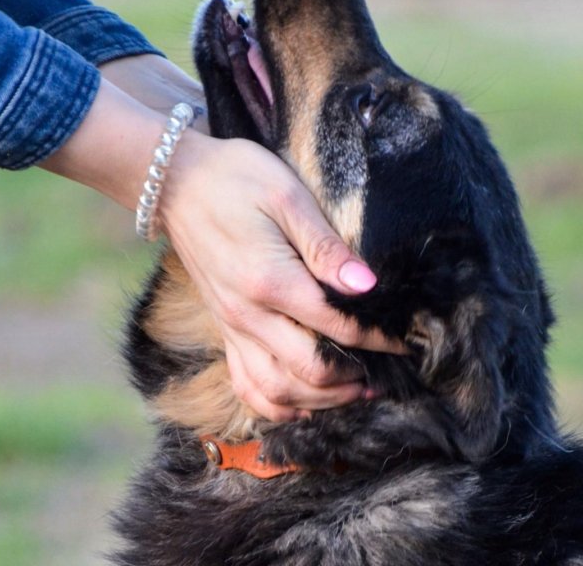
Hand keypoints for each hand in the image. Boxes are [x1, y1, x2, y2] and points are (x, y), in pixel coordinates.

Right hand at [159, 134, 402, 421]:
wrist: (177, 181)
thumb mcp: (288, 199)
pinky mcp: (223, 327)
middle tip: (387, 371)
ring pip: (277, 390)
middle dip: (354, 377)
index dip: (377, 340)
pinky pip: (245, 385)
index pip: (336, 327)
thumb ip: (326, 248)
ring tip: (354, 390)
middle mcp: (247, 315)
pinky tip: (302, 401)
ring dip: (320, 399)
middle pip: (309, 371)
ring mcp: (231, 326)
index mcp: (270, 281)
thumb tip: (368, 287)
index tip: (405, 342)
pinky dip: (276, 403)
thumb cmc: (237, 179)